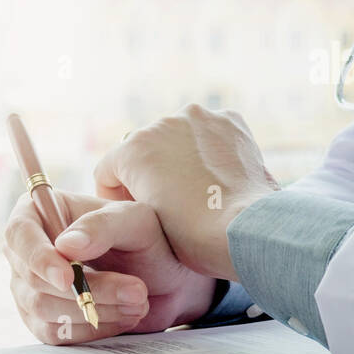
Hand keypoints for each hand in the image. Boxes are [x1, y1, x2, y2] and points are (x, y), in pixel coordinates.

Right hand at [4, 190, 217, 344]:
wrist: (166, 279)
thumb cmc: (148, 240)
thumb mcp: (135, 222)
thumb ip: (102, 227)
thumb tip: (65, 245)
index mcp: (40, 213)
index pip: (19, 234)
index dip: (38, 258)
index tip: (68, 278)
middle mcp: (28, 251)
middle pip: (32, 278)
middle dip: (86, 290)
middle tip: (136, 290)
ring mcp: (30, 288)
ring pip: (43, 309)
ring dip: (94, 310)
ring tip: (137, 301)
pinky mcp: (43, 320)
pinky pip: (53, 334)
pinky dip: (91, 329)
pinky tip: (121, 317)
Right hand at [93, 104, 278, 280]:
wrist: (245, 230)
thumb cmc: (191, 236)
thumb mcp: (142, 221)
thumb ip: (132, 194)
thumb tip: (143, 181)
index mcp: (131, 149)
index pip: (108, 170)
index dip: (117, 197)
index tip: (134, 212)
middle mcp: (161, 123)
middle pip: (143, 150)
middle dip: (150, 172)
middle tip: (168, 203)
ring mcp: (198, 118)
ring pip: (177, 136)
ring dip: (180, 156)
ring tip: (197, 189)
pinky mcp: (229, 119)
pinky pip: (208, 132)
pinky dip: (209, 149)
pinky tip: (218, 175)